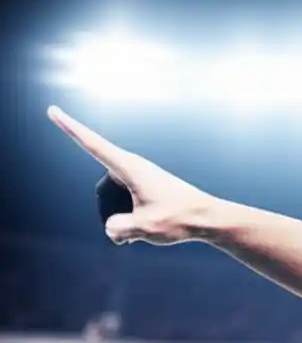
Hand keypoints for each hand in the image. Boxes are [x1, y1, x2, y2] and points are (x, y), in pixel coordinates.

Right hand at [47, 106, 220, 245]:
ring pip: (115, 199)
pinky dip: (130, 219)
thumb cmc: (179, 219)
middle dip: (107, 212)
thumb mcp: (144, 228)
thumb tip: (112, 229)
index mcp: (129, 167)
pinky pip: (127, 203)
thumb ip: (118, 229)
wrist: (209, 219)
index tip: (52, 110)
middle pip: (103, 189)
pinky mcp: (148, 189)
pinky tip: (145, 232)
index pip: (91, 144)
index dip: (70, 128)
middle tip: (130, 229)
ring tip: (144, 230)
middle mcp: (134, 168)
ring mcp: (141, 178)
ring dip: (120, 218)